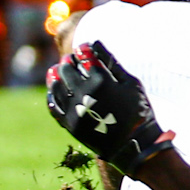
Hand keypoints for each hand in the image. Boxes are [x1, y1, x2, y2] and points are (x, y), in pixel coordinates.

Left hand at [45, 41, 170, 172]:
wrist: (133, 145)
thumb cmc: (137, 111)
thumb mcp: (131, 84)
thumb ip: (112, 63)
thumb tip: (96, 44)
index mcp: (101, 81)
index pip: (85, 57)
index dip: (83, 49)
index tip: (83, 47)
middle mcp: (84, 94)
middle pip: (67, 69)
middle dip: (68, 61)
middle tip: (70, 59)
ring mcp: (74, 110)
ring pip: (56, 86)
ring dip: (56, 75)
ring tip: (58, 70)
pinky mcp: (69, 124)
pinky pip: (53, 106)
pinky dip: (52, 95)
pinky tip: (55, 90)